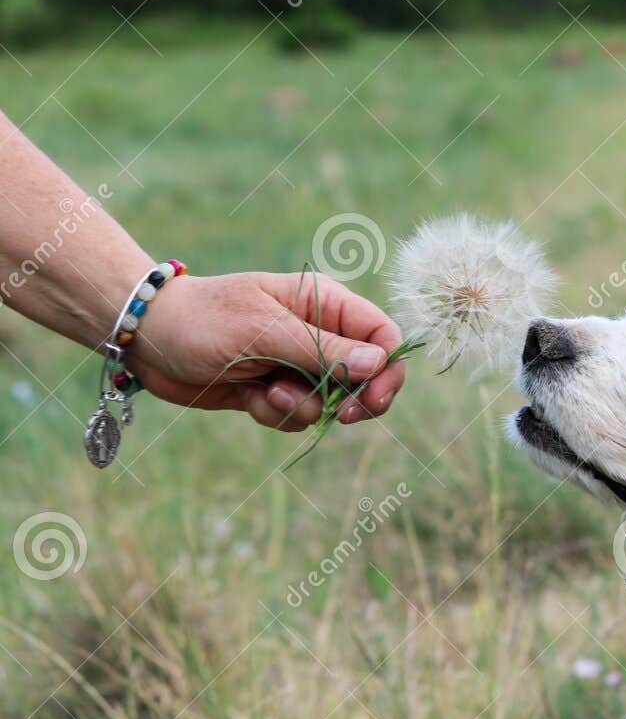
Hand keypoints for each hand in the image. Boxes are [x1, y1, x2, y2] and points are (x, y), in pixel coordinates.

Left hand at [127, 271, 407, 430]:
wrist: (145, 338)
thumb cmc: (203, 319)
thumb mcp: (264, 331)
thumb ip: (323, 349)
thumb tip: (378, 362)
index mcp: (324, 303)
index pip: (381, 335)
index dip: (386, 369)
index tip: (371, 398)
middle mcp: (317, 332)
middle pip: (367, 374)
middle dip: (354, 399)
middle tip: (341, 415)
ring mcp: (296, 362)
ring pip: (331, 401)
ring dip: (305, 408)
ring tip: (270, 393)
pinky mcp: (274, 388)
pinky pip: (298, 414)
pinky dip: (278, 414)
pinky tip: (250, 398)